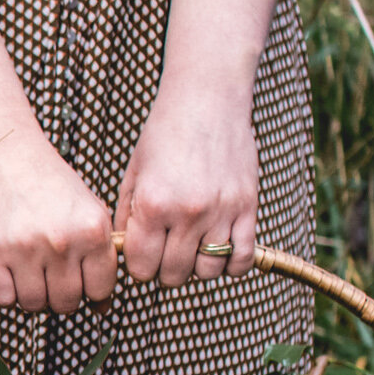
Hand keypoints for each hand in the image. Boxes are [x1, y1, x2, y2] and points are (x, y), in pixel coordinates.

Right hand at [0, 130, 115, 312]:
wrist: (2, 148)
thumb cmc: (44, 178)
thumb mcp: (86, 207)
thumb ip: (99, 251)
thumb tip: (102, 304)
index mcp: (93, 230)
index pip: (100, 289)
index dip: (89, 292)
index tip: (77, 282)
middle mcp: (63, 241)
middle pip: (67, 302)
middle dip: (58, 296)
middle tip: (48, 277)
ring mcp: (27, 248)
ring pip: (34, 304)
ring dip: (30, 295)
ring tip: (26, 272)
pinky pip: (2, 297)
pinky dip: (4, 291)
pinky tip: (6, 270)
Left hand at [116, 84, 260, 286]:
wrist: (207, 100)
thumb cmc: (164, 134)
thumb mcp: (134, 173)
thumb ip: (127, 216)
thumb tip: (125, 254)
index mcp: (154, 204)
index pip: (142, 268)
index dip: (139, 264)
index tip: (143, 252)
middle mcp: (188, 212)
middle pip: (174, 274)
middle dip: (164, 268)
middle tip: (165, 249)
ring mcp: (221, 211)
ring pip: (208, 271)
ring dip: (196, 266)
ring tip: (191, 245)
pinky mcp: (248, 207)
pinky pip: (243, 258)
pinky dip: (231, 264)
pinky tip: (220, 249)